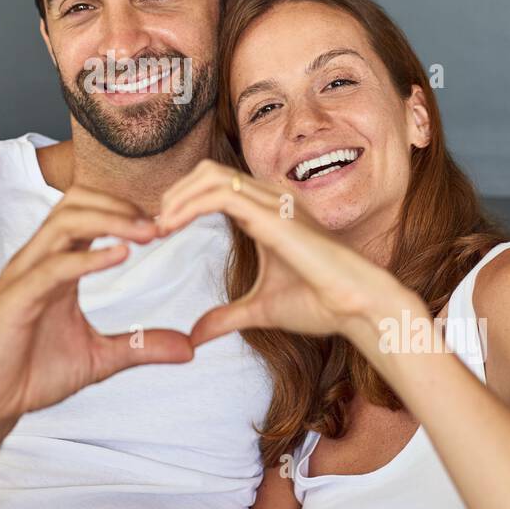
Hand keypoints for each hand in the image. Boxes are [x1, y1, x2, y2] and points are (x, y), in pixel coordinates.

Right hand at [0, 186, 194, 433]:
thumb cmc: (31, 373)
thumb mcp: (100, 358)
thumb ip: (141, 346)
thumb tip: (190, 349)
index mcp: (57, 266)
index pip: (89, 215)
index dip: (128, 211)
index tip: (168, 223)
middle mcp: (38, 262)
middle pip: (76, 205)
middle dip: (121, 205)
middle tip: (164, 221)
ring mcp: (24, 277)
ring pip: (63, 224)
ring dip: (110, 221)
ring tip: (149, 232)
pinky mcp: (14, 300)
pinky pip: (52, 267)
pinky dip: (87, 257)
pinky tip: (120, 255)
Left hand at [157, 160, 411, 348]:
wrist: (357, 309)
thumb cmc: (320, 304)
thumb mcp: (259, 310)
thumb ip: (226, 317)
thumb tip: (195, 336)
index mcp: (265, 213)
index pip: (213, 186)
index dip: (181, 202)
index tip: (159, 232)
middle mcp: (269, 200)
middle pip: (206, 172)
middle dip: (173, 194)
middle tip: (153, 227)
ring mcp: (273, 204)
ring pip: (210, 176)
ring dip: (176, 197)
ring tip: (158, 227)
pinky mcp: (275, 216)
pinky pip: (221, 195)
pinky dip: (189, 206)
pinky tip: (171, 228)